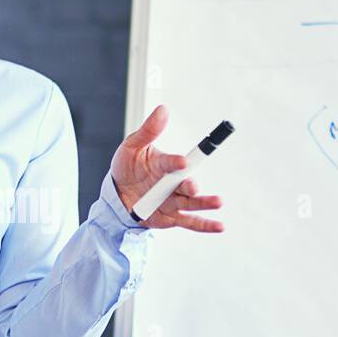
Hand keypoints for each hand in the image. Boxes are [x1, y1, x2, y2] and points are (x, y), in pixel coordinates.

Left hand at [110, 103, 223, 232]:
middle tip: (192, 187)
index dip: (176, 162)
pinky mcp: (172, 218)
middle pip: (184, 184)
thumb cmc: (128, 166)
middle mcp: (173, 183)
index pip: (171, 163)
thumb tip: (163, 109)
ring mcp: (174, 201)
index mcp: (165, 164)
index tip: (182, 161)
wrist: (118, 194)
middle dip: (189, 185)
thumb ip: (148, 131)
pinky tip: (219, 226)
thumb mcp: (132, 147)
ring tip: (218, 202)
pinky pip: (190, 222)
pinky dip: (205, 225)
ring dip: (204, 203)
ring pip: (190, 202)